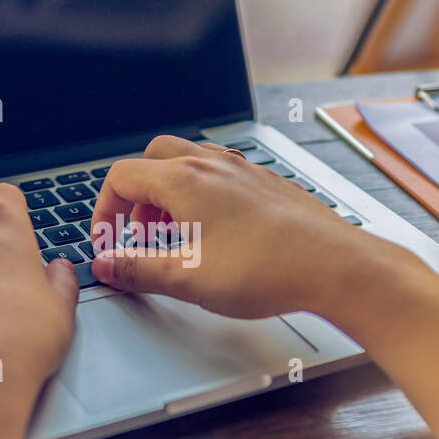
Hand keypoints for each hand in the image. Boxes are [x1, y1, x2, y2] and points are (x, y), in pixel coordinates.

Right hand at [89, 135, 386, 318]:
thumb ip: (139, 270)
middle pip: (153, 159)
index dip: (105, 212)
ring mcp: (244, 171)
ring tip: (176, 236)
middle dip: (137, 196)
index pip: (121, 177)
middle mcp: (213, 166)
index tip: (110, 244)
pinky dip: (204, 196)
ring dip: (171, 194)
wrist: (334, 265)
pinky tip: (217, 233)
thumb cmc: (267, 269)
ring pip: (190, 163)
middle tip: (141, 235)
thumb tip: (106, 265)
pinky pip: (222, 176)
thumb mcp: (189, 279)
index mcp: (185, 181)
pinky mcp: (267, 184)